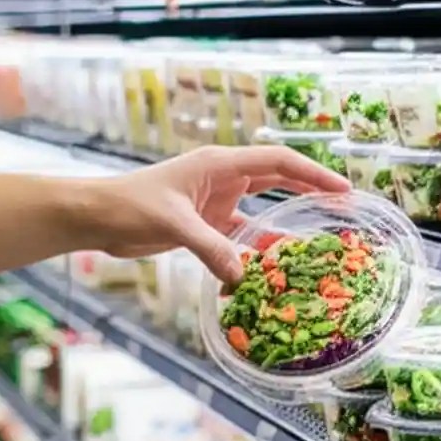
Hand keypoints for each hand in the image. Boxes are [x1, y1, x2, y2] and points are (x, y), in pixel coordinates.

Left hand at [86, 146, 349, 281]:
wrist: (96, 217)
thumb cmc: (128, 206)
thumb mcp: (173, 225)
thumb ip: (212, 249)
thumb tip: (243, 279)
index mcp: (220, 164)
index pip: (278, 161)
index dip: (313, 173)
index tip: (342, 189)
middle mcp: (222, 177)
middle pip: (278, 177)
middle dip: (311, 188)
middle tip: (344, 205)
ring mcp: (215, 199)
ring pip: (264, 204)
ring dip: (289, 214)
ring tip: (320, 230)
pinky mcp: (205, 222)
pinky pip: (243, 231)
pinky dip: (261, 243)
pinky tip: (277, 260)